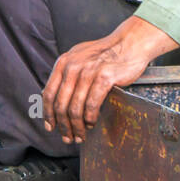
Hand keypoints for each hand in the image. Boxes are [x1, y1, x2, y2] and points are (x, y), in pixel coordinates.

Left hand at [41, 16, 177, 144]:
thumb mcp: (79, 58)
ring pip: (75, 108)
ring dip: (77, 127)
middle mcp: (72, 66)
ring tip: (80, 135)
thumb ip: (66, 74)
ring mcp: (88, 72)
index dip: (48, 114)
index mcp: (63, 63)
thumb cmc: (107, 53)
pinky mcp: (104, 77)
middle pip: (61, 104)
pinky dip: (90, 118)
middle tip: (68, 137)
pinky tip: (92, 123)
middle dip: (63, 126)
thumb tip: (54, 97)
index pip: (49, 93)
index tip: (50, 127)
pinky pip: (91, 104)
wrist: (131, 43)